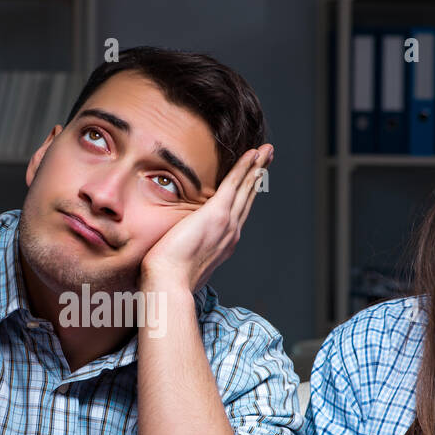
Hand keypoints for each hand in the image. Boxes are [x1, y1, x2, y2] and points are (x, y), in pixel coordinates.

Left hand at [139, 144, 272, 291]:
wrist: (169, 284)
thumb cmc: (169, 279)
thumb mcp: (181, 264)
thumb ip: (183, 254)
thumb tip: (172, 255)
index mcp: (222, 244)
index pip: (237, 214)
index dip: (245, 196)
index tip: (251, 183)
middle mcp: (230, 233)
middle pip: (247, 199)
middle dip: (257, 177)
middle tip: (266, 158)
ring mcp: (226, 223)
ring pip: (246, 189)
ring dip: (256, 167)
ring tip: (266, 151)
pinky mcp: (216, 214)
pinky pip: (235, 184)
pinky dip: (245, 168)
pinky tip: (253, 154)